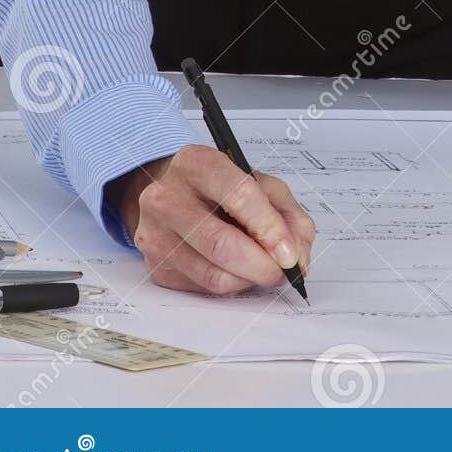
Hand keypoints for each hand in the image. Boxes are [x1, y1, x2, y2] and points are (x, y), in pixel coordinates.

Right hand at [107, 144, 316, 295]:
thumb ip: (287, 214)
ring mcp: (155, 233)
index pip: (238, 196)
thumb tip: (297, 256)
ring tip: (263, 269)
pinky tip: (236, 269)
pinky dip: (230, 285)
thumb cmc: (220, 188)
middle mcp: (166, 197)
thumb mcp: (260, 183)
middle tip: (283, 271)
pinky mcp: (154, 265)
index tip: (289, 252)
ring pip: (213, 275)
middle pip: (221, 244)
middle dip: (262, 265)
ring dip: (249, 280)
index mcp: (196, 163)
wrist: (172, 195)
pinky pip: (202, 288)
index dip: (270, 228)